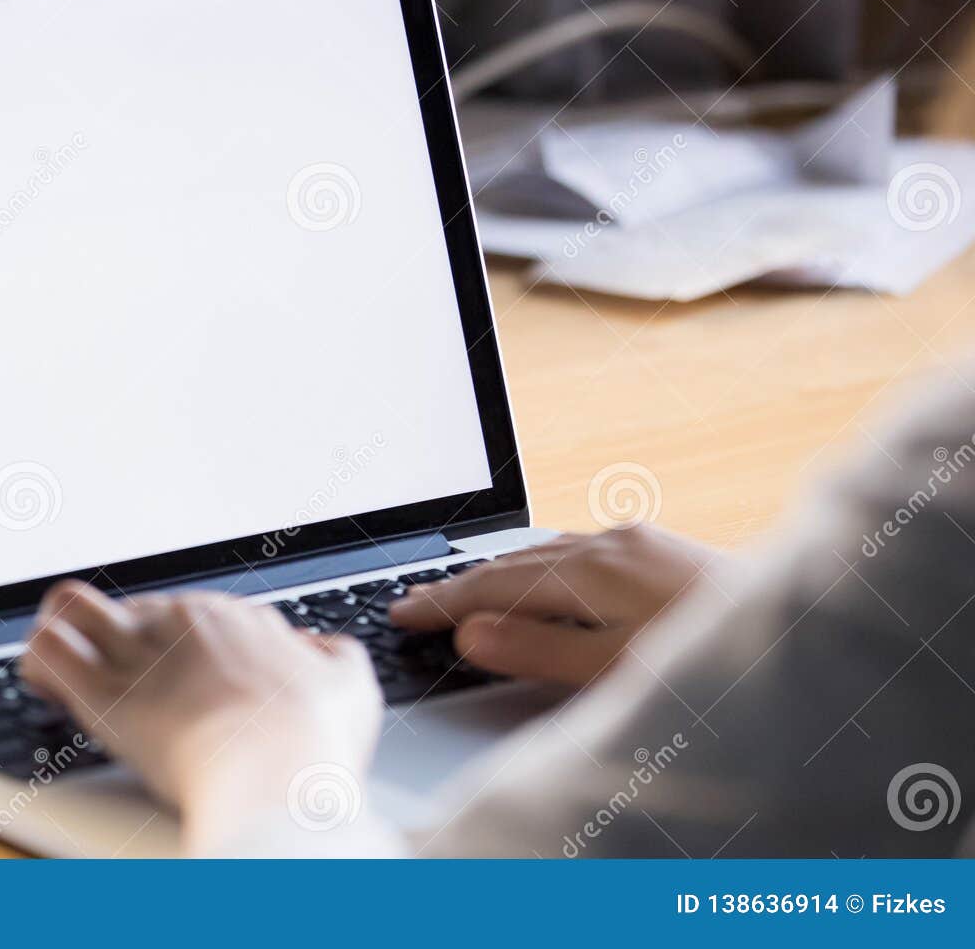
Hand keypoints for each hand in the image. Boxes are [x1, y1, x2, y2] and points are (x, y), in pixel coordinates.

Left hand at [20, 581, 381, 851]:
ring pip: (73, 605)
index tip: (178, 682)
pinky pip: (47, 648)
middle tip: (121, 684)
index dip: (179, 651)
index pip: (191, 617)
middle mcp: (182, 621)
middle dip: (121, 643)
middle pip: (131, 610)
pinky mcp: (102, 689)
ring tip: (62, 664)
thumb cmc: (314, 738)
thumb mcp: (350, 684)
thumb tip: (318, 650)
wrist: (278, 770)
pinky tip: (44, 685)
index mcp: (237, 620)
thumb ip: (332, 657)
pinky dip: (35, 662)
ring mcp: (139, 649)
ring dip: (62, 629)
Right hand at [388, 525, 715, 685]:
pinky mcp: (660, 550)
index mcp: (595, 567)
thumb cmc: (715, 661)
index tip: (401, 612)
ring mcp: (640, 542)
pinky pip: (577, 552)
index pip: (494, 583)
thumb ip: (539, 649)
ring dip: (499, 573)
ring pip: (546, 553)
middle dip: (462, 583)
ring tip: (462, 593)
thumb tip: (471, 629)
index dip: (443, 600)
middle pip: (515, 560)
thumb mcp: (618, 669)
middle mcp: (613, 543)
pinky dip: (539, 569)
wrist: (809, 634)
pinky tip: (540, 581)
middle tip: (415, 603)